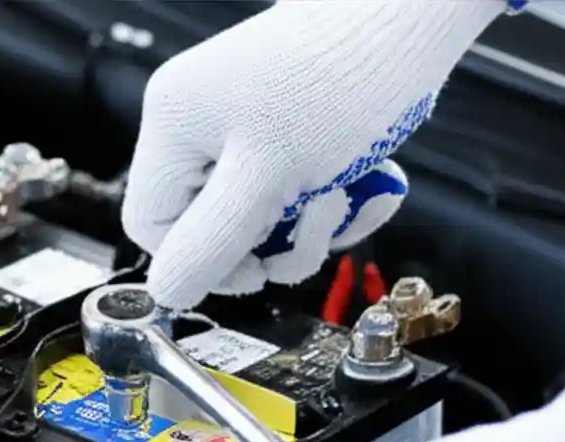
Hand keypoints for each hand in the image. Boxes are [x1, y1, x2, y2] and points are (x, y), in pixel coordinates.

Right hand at [122, 0, 506, 309]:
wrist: (412, 20)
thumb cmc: (338, 80)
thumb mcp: (264, 181)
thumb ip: (208, 245)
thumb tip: (167, 291)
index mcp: (173, 123)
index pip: (151, 226)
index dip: (200, 260)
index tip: (253, 268)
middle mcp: (202, 122)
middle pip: (213, 226)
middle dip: (274, 239)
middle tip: (315, 218)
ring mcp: (248, 126)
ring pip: (264, 218)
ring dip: (314, 225)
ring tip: (346, 191)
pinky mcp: (291, 132)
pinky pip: (299, 195)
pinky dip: (338, 200)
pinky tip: (368, 183)